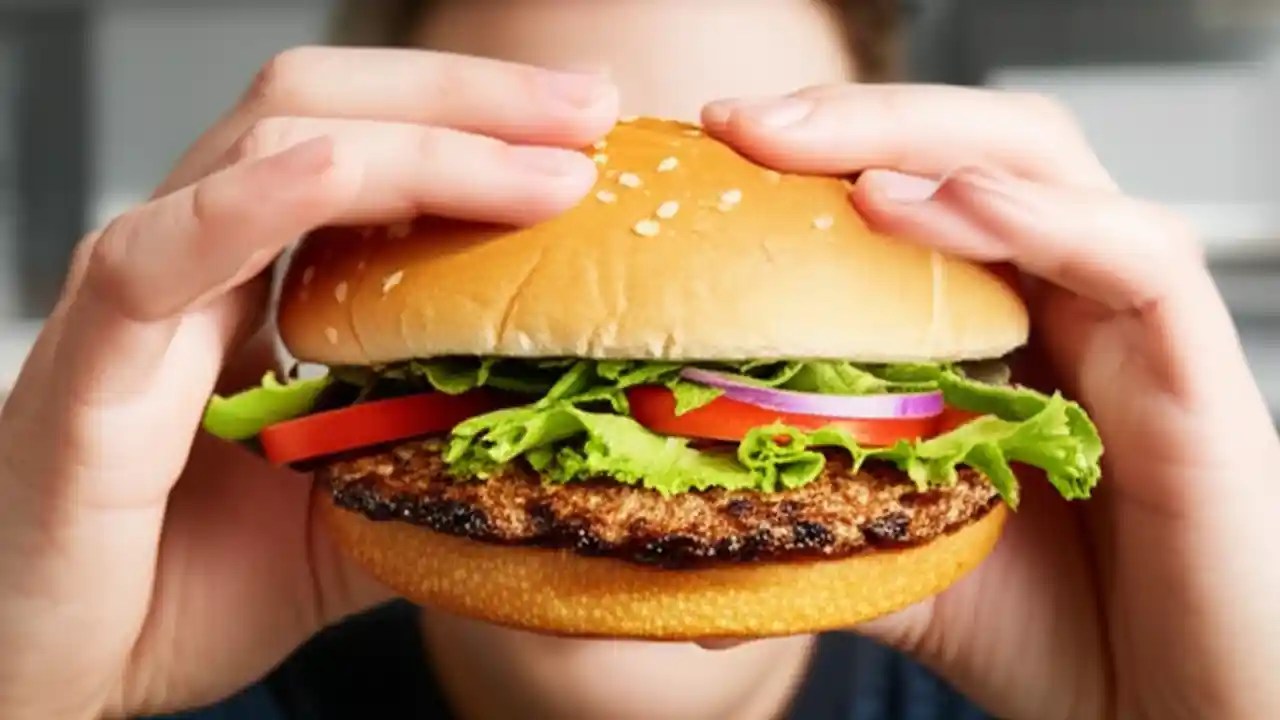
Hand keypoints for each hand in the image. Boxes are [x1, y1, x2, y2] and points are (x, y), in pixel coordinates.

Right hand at [0, 47, 616, 718]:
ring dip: (422, 137)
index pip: (373, 147)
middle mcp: (205, 255)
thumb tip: (563, 448)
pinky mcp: (97, 358)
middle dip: (474, 98)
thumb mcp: (358, 506)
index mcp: (265, 277)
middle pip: (333, 108)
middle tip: (590, 108)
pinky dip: (260, 199)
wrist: (61, 671)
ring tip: (544, 157)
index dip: (482, 121)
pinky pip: (168, 251)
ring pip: (273, 146)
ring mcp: (148, 291)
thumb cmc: (187, 585)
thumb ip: (439, 457)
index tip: (593, 128)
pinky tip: (343, 174)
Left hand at [701, 85, 1279, 719]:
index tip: (705, 153)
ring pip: (1045, 169)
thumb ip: (806, 515)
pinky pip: (1133, 258)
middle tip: (737, 122)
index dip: (811, 160)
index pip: (908, 194)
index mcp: (995, 326)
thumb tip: (671, 515)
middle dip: (852, 121)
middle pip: (967, 152)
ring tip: (804, 145)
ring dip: (920, 140)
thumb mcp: (894, 555)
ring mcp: (1132, 327)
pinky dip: (1032, 217)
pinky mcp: (1199, 373)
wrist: (1166, 719)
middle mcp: (1063, 302)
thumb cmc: (1049, 636)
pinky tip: (936, 203)